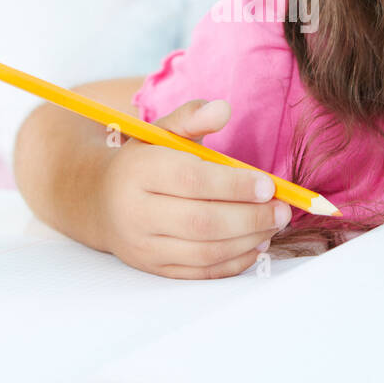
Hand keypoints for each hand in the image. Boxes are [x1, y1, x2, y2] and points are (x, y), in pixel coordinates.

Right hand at [97, 98, 290, 278]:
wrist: (100, 202)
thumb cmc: (144, 162)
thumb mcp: (161, 132)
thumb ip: (191, 117)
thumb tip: (223, 109)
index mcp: (137, 171)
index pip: (191, 180)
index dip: (235, 184)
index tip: (268, 185)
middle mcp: (135, 212)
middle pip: (202, 222)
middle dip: (251, 217)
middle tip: (283, 210)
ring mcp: (143, 246)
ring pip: (204, 252)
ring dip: (248, 241)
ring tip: (273, 225)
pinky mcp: (154, 269)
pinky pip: (201, 272)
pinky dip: (235, 262)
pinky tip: (256, 244)